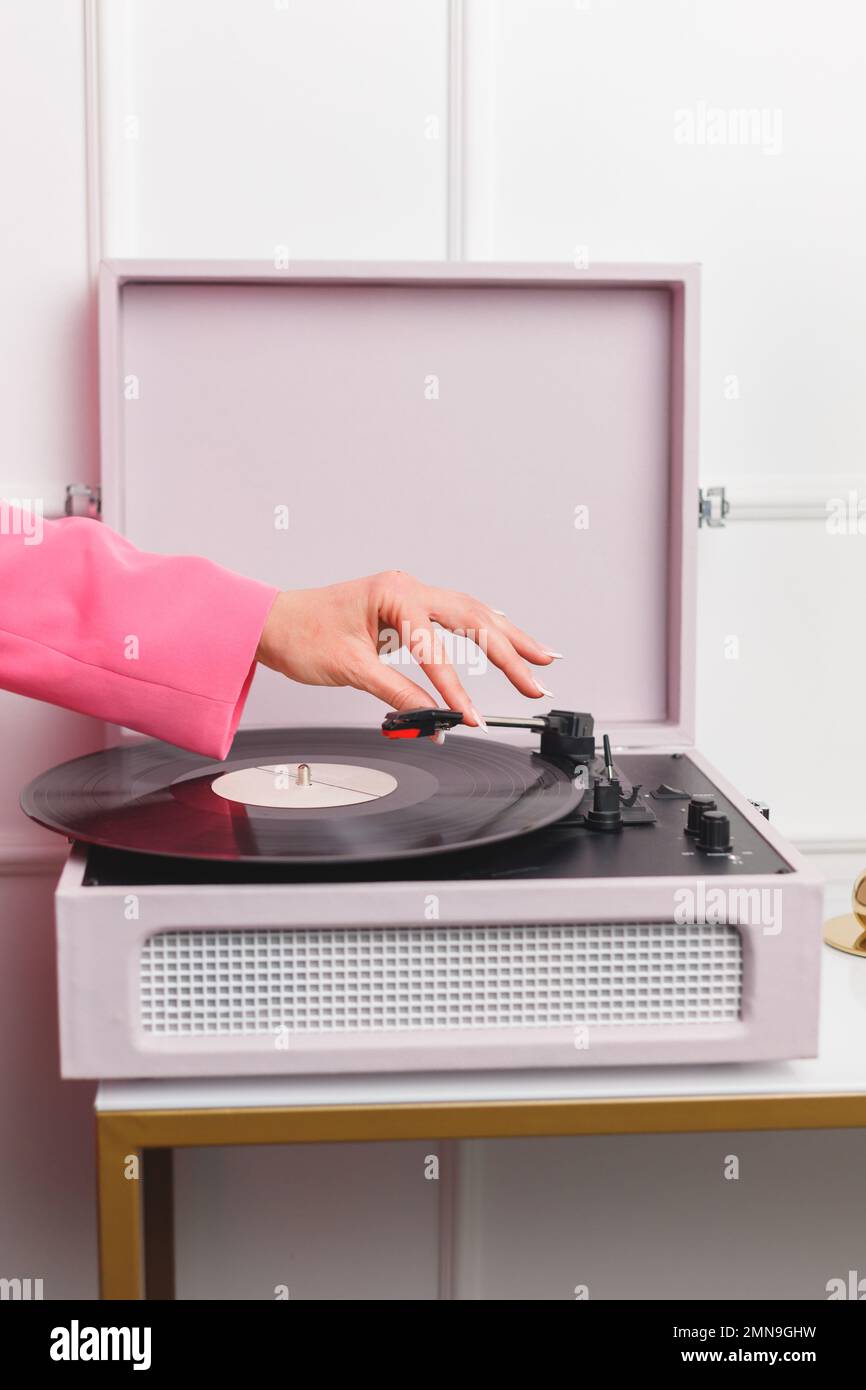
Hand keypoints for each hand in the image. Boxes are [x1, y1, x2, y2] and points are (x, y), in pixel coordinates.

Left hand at [256, 570, 558, 728]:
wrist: (271, 623)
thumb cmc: (301, 635)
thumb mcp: (351, 669)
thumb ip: (397, 694)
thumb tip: (431, 720)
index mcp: (395, 595)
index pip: (437, 648)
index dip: (457, 689)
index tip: (472, 718)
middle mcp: (407, 588)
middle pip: (473, 619)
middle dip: (510, 652)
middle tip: (539, 679)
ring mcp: (409, 594)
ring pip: (471, 613)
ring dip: (506, 636)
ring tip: (540, 657)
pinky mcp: (406, 607)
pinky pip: (453, 616)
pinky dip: (482, 630)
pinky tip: (504, 637)